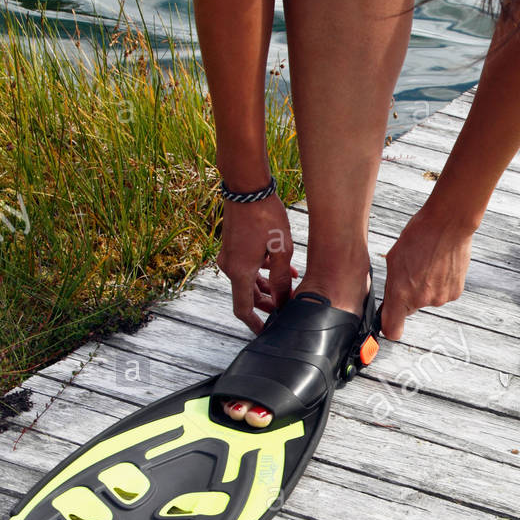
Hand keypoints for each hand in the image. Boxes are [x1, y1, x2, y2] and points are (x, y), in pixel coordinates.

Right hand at [215, 194, 295, 333]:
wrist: (246, 187)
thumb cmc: (265, 216)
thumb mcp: (281, 250)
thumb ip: (281, 279)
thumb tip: (283, 301)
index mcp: (240, 271)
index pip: (242, 308)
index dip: (253, 323)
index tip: (264, 332)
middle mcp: (230, 266)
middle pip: (247, 295)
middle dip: (267, 303)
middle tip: (285, 306)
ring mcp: (230, 254)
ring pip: (249, 279)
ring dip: (268, 285)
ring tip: (290, 284)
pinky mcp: (233, 245)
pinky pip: (248, 265)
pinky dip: (263, 270)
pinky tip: (284, 267)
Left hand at [380, 206, 476, 340]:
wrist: (448, 225)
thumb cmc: (419, 236)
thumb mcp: (393, 259)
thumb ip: (391, 286)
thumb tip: (390, 302)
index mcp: (400, 293)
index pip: (392, 329)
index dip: (389, 326)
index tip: (389, 321)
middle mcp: (421, 300)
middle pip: (410, 310)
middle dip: (409, 297)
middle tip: (412, 273)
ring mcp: (440, 298)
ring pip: (428, 300)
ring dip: (426, 288)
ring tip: (428, 265)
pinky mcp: (455, 293)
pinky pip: (443, 294)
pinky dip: (441, 284)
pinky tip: (440, 266)